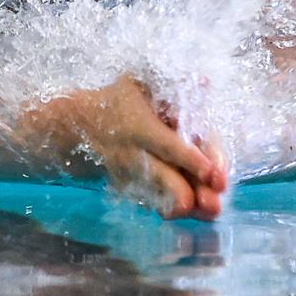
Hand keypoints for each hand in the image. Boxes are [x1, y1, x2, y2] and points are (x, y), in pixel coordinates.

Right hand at [25, 76, 230, 219]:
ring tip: (210, 212)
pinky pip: (153, 203)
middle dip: (185, 192)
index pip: (167, 145)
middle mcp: (134, 155)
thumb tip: (206, 82)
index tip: (212, 173)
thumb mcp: (140, 83)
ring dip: (184, 205)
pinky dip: (173, 208)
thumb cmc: (120, 100)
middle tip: (212, 205)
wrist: (82, 127)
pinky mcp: (130, 189)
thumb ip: (174, 83)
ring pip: (158, 197)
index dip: (190, 159)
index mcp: (139, 127)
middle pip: (161, 177)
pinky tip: (198, 213)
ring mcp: (131, 176)